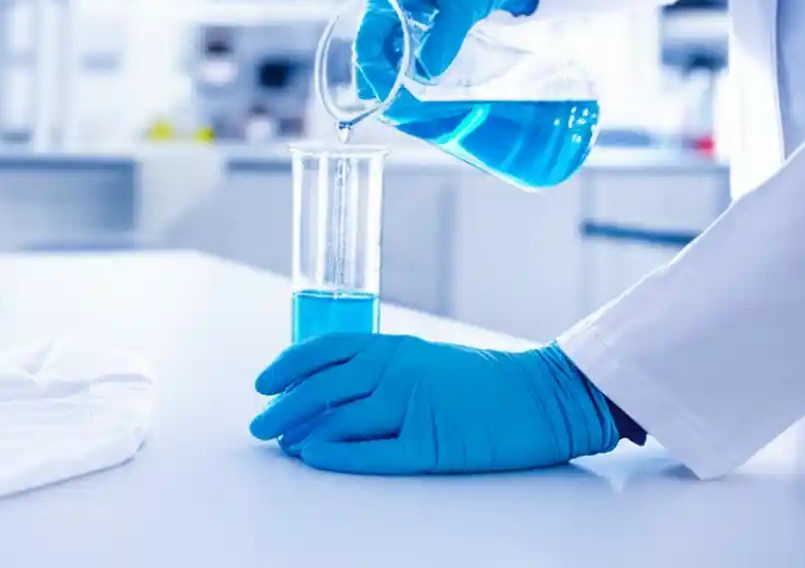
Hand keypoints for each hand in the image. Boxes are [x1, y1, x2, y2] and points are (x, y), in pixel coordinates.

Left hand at [249, 334, 618, 474]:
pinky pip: (374, 452)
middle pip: (323, 388)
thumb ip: (384, 369)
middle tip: (260, 426)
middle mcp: (397, 370)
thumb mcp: (428, 359)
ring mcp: (413, 407)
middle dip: (283, 407)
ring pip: (340, 420)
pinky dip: (338, 455)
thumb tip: (331, 391)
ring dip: (303, 432)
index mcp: (396, 346)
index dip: (287, 366)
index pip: (326, 349)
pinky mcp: (432, 444)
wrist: (544, 395)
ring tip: (282, 446)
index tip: (262, 383)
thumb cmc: (486, 381)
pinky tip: (315, 457)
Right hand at [355, 0, 539, 97]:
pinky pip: (405, 44)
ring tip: (396, 99)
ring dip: (391, 70)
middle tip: (386, 103)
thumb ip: (444, 39)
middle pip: (373, 38)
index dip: (371, 63)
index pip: (370, 29)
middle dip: (377, 71)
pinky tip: (411, 84)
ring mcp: (406, 4)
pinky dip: (406, 64)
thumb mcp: (465, 4)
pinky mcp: (421, 16)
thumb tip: (424, 74)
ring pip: (387, 44)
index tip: (381, 92)